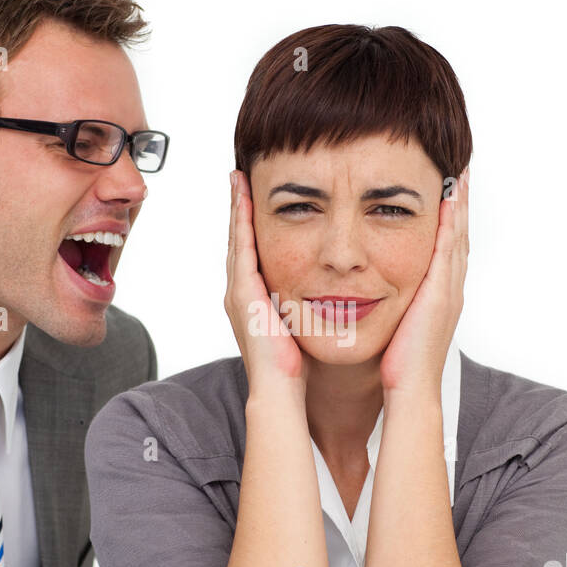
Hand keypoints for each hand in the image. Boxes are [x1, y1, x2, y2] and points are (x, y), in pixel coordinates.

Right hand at [224, 170, 308, 393]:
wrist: (282, 389)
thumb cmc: (297, 366)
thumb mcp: (301, 325)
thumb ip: (305, 306)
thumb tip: (330, 294)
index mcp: (256, 299)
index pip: (253, 251)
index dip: (252, 223)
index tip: (257, 195)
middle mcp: (242, 292)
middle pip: (238, 240)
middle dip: (239, 208)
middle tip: (240, 177)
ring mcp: (238, 292)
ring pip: (236, 239)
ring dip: (237, 208)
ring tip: (239, 180)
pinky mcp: (242, 294)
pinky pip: (241, 249)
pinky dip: (241, 223)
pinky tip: (245, 200)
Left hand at [379, 167, 468, 397]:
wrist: (410, 389)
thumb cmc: (398, 365)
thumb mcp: (395, 325)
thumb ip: (390, 306)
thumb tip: (368, 292)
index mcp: (438, 295)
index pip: (446, 247)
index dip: (448, 219)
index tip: (444, 190)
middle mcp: (449, 288)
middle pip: (459, 235)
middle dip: (460, 204)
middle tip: (459, 170)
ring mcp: (449, 289)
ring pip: (458, 236)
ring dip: (459, 204)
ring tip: (458, 174)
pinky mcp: (441, 292)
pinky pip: (449, 247)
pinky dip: (452, 221)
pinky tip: (448, 197)